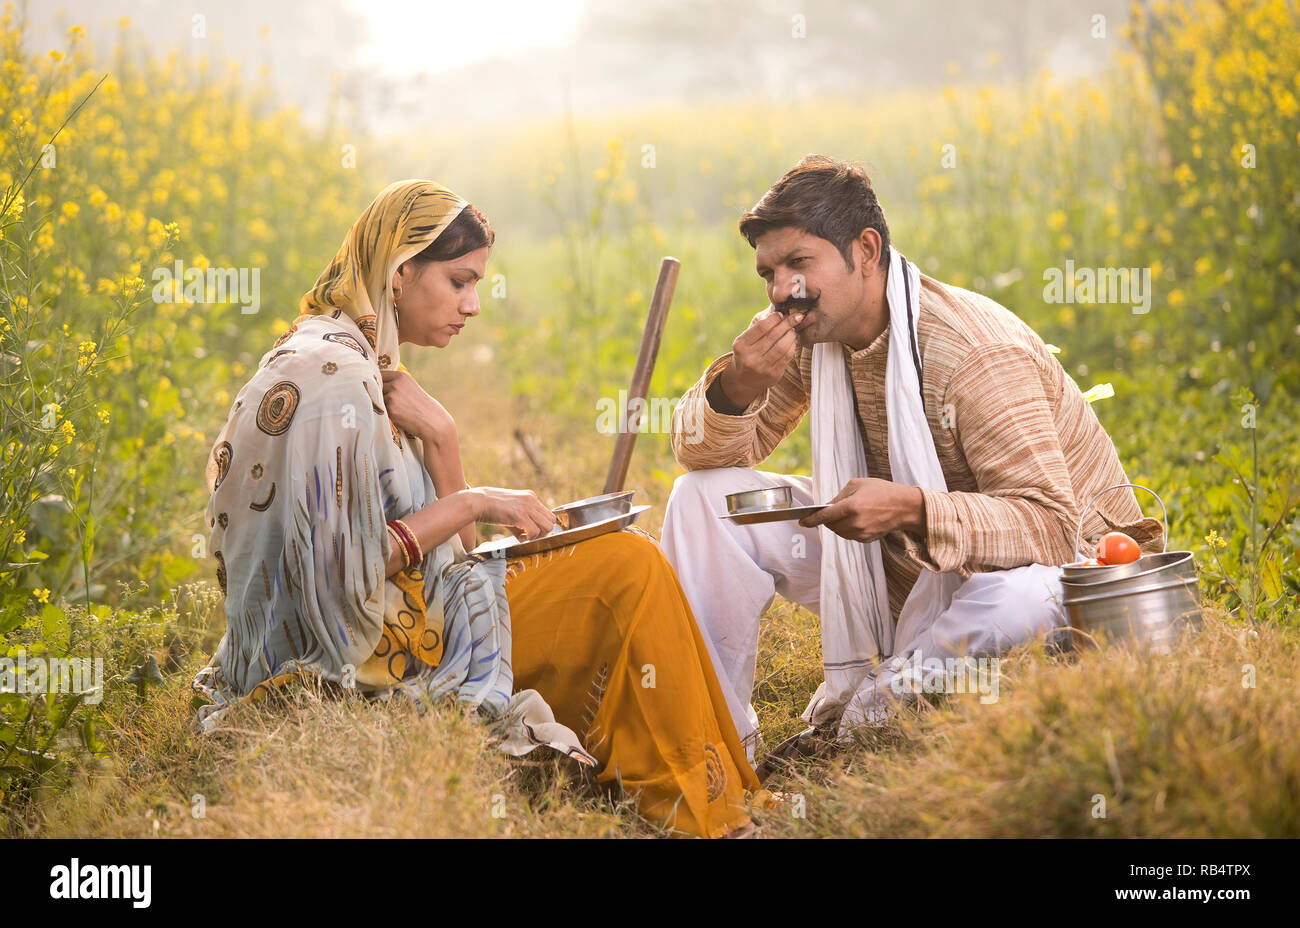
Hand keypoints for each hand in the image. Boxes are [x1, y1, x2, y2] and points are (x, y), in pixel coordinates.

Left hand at [381, 370, 455, 445]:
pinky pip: (381, 410)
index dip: (377, 382)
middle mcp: (395, 384)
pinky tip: (398, 416)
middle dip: (379, 394)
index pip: (379, 374)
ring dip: (383, 404)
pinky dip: (387, 413)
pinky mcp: (391, 409)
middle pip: (376, 386)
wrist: (433, 421)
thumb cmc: (421, 406)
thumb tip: (375, 384)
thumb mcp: (410, 388)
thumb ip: (395, 384)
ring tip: (398, 410)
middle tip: (391, 402)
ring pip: (377, 399)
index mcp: (401, 376)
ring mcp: (392, 396)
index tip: (378, 388)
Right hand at [469, 487, 558, 540]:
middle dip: (543, 532)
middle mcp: (532, 499)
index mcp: (530, 497)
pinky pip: (535, 531)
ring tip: (524, 537)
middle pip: (551, 520)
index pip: (547, 514)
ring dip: (538, 536)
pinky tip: (520, 538)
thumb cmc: (491, 508)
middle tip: (529, 536)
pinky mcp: (520, 515)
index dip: (541, 526)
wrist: (477, 502)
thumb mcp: (510, 512)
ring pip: (547, 526)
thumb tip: (524, 537)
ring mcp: (527, 506)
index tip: (529, 532)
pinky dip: (530, 538)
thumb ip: (520, 523)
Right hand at [717, 306, 802, 409]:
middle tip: (796, 317)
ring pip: (782, 347)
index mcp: (741, 346)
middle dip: (787, 324)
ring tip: (793, 329)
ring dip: (791, 335)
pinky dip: (792, 346)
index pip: (761, 328)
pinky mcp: (773, 375)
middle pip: (773, 336)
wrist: (744, 380)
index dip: (774, 319)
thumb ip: (759, 329)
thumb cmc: (746, 354)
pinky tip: (792, 340)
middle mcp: (750, 358)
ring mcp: (762, 368)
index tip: (781, 314)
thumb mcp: (745, 341)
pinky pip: (787, 357)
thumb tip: (780, 314)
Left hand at [798, 478, 924, 542]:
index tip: (802, 522)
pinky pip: (849, 535)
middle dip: (826, 519)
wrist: (905, 507)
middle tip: (830, 511)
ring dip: (836, 524)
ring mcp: (861, 533)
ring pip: (838, 532)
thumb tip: (827, 506)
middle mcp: (855, 522)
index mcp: (851, 507)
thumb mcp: (858, 484)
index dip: (811, 520)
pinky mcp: (866, 539)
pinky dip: (847, 529)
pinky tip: (855, 519)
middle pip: (830, 525)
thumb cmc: (882, 491)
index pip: (825, 517)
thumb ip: (839, 496)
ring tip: (846, 513)